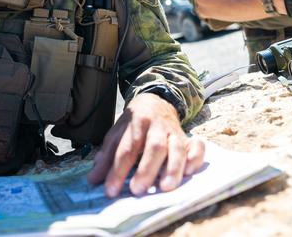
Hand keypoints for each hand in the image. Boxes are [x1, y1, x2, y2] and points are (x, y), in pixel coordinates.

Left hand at [86, 93, 204, 196]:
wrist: (155, 101)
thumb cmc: (134, 123)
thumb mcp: (116, 133)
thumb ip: (106, 156)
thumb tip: (93, 179)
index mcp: (136, 122)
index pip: (126, 148)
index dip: (117, 170)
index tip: (110, 191)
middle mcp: (157, 126)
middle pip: (154, 147)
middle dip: (146, 169)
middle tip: (137, 190)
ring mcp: (174, 131)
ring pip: (177, 148)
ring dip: (172, 168)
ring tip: (166, 188)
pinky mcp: (188, 138)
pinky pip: (197, 146)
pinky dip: (196, 158)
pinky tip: (190, 172)